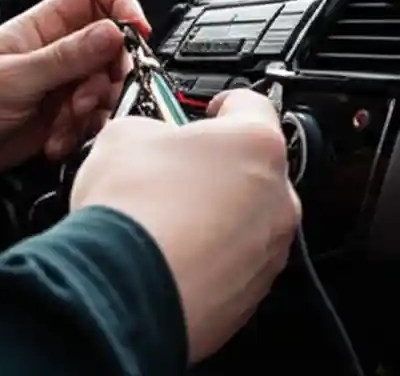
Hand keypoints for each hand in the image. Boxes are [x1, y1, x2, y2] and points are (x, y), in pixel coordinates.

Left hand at [0, 0, 146, 179]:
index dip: (121, 6)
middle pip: (110, 47)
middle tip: (88, 96)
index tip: (137, 31)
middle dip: (109, 75)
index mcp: (42, 26)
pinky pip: (93, 118)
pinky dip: (82, 132)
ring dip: (92, 109)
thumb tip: (112, 31)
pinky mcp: (62, 115)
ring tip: (64, 123)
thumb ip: (66, 57)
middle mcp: (57, 51)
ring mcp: (61, 83)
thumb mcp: (14, 78)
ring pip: (105, 86)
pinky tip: (57, 140)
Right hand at [70, 90, 300, 363]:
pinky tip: (171, 255)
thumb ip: (153, 128)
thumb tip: (152, 139)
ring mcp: (269, 251)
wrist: (123, 289)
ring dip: (217, 214)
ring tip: (167, 220)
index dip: (223, 104)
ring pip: (247, 219)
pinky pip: (235, 263)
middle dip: (217, 167)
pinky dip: (211, 257)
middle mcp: (277, 199)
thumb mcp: (125, 135)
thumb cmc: (132, 212)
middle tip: (175, 172)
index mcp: (256, 144)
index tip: (209, 111)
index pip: (251, 105)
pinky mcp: (252, 294)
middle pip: (253, 168)